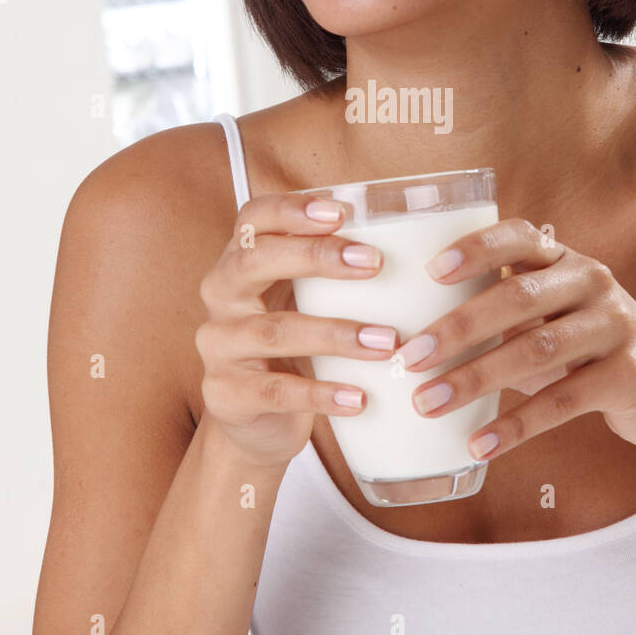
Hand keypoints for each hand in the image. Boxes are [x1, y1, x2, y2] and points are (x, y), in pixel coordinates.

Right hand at [195, 193, 396, 470]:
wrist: (260, 424)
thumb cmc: (295, 348)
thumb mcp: (306, 303)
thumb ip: (335, 272)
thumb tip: (417, 240)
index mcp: (240, 262)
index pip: (252, 219)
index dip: (291, 210)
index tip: (342, 212)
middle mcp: (220, 298)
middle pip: (254, 263)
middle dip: (315, 256)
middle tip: (374, 262)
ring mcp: (218, 349)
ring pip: (274, 332)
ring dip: (335, 334)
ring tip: (387, 341)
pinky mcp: (226, 397)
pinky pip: (276, 392)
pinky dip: (322, 394)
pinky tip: (360, 398)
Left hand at [395, 218, 635, 461]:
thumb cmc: (584, 348)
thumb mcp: (551, 317)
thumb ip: (499, 311)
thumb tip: (411, 333)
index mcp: (564, 260)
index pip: (518, 237)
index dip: (474, 249)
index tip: (430, 271)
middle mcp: (592, 282)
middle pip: (518, 296)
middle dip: (457, 328)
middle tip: (408, 357)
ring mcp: (614, 327)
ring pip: (536, 350)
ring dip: (475, 379)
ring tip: (427, 403)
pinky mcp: (627, 376)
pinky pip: (563, 403)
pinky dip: (516, 427)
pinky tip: (478, 446)